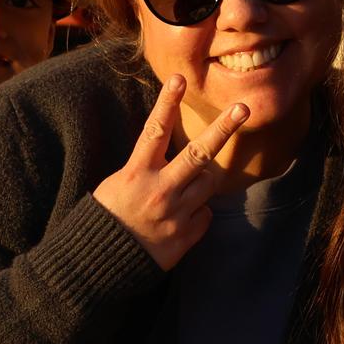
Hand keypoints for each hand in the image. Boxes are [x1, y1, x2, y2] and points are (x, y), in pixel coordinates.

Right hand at [92, 74, 249, 270]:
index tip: (179, 78)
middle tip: (243, 108)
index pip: (155, 130)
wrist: (100, 265)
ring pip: (209, 182)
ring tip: (187, 184)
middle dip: (224, 128)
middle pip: (199, 153)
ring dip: (205, 177)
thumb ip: (145, 168)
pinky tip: (178, 219)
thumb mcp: (115, 185)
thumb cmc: (106, 218)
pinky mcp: (187, 235)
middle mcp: (160, 190)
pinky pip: (205, 213)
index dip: (167, 102)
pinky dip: (198, 212)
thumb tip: (168, 154)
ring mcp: (177, 213)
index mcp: (137, 174)